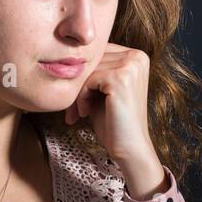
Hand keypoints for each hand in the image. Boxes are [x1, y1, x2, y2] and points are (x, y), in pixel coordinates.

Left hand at [64, 43, 163, 191]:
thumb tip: (65, 54)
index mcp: (136, 55)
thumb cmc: (113, 121)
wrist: (129, 148)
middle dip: (78, 84)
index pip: (98, 53)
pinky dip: (81, 97)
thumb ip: (92, 69)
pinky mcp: (121, 78)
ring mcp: (131, 65)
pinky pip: (88, 79)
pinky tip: (85, 112)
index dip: (84, 74)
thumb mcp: (101, 89)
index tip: (77, 98)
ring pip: (88, 69)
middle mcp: (137, 56)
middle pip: (93, 60)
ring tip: (79, 112)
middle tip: (73, 109)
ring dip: (77, 93)